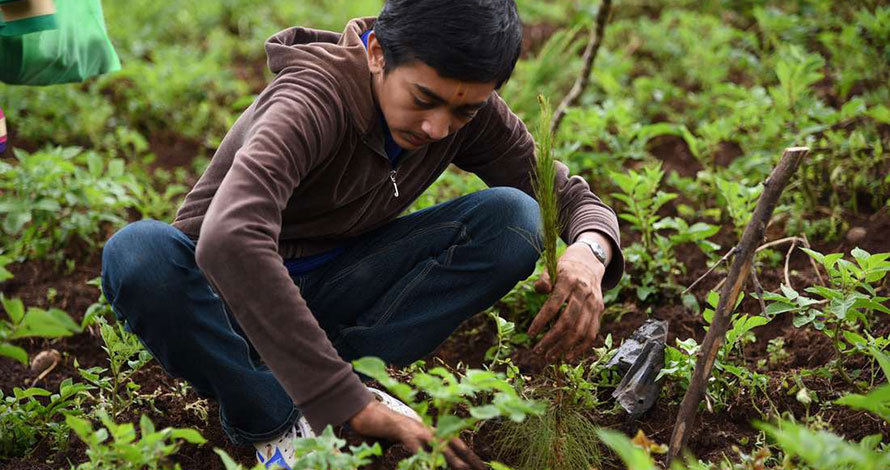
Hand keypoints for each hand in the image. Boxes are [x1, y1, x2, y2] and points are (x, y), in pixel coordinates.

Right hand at [349, 398, 485, 469]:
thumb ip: (416, 455)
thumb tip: (423, 463)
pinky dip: (423, 460)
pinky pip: (417, 448)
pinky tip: (429, 467)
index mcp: (429, 430)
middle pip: (453, 444)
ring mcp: (416, 429)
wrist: (366, 413)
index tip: (480, 466)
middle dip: (468, 459)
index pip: (454, 442)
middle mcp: (426, 428)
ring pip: (439, 446)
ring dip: (452, 460)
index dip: (468, 455)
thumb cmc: (385, 430)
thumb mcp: (404, 443)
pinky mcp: (403, 431)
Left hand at [528, 242, 605, 361]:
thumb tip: (539, 290)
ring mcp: (594, 303)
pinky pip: (592, 334)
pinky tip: (568, 357)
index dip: (541, 320)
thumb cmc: (565, 269)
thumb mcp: (552, 268)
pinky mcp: (600, 311)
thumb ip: (544, 279)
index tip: (530, 334)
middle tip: (537, 351)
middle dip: (551, 339)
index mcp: (569, 281)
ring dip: (564, 347)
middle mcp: (584, 293)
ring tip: (549, 357)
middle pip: (567, 321)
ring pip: (580, 331)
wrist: (589, 263)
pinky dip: (580, 348)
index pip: (554, 304)